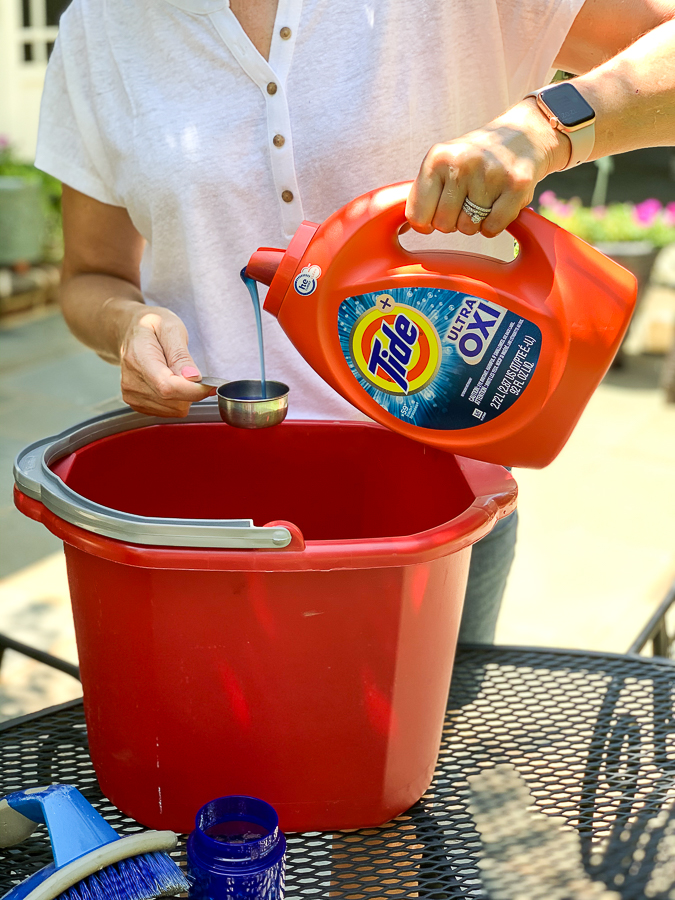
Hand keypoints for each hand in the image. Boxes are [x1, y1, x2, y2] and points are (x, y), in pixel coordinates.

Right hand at [119, 305, 215, 415]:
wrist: (132, 331)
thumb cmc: (152, 326)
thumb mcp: (171, 328)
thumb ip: (181, 355)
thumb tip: (193, 378)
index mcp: (138, 358)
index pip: (168, 387)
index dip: (194, 390)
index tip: (211, 384)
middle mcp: (131, 381)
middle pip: (174, 401)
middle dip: (191, 389)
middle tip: (189, 370)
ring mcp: (132, 395)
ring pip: (174, 409)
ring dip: (184, 395)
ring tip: (175, 373)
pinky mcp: (137, 404)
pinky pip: (169, 412)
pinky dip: (176, 400)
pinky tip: (169, 382)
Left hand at [405, 99, 570, 237]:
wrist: (523, 135)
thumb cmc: (475, 159)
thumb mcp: (443, 164)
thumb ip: (423, 192)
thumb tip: (408, 226)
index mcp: (437, 158)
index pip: (418, 216)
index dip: (428, 221)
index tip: (438, 210)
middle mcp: (461, 164)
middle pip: (444, 225)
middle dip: (454, 220)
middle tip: (468, 198)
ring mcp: (490, 174)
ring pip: (469, 228)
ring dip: (476, 221)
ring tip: (485, 196)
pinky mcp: (516, 185)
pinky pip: (492, 229)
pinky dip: (495, 224)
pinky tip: (499, 203)